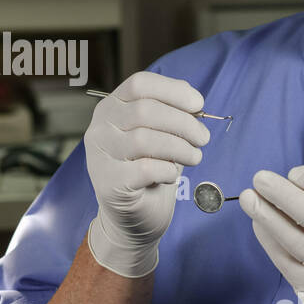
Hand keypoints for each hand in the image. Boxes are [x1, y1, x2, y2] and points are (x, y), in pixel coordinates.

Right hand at [84, 71, 208, 276]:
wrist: (131, 218)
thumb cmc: (147, 171)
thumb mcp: (159, 135)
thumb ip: (171, 114)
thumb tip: (194, 102)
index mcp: (111, 108)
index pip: (139, 84)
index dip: (173, 90)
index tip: (198, 104)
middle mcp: (100, 128)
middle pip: (145, 110)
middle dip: (183, 123)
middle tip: (203, 138)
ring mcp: (100, 156)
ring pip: (145, 138)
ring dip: (180, 147)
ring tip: (194, 157)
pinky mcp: (108, 183)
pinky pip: (145, 168)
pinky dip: (168, 170)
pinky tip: (172, 175)